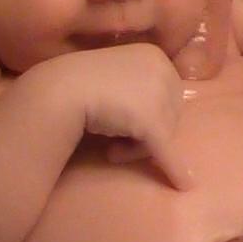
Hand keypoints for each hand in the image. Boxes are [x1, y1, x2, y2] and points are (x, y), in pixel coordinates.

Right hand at [39, 43, 189, 186]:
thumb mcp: (118, 78)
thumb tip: (157, 116)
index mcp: (155, 55)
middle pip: (170, 115)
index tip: (126, 124)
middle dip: (144, 134)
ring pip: (165, 134)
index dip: (151, 115)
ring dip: (137, 147)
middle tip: (115, 145)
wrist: (59, 90)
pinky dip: (175, 169)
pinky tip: (183, 186)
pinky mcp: (151, 123)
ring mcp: (157, 96)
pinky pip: (166, 151)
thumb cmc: (81, 83)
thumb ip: (139, 87)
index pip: (169, 94)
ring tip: (111, 151)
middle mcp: (163, 71)